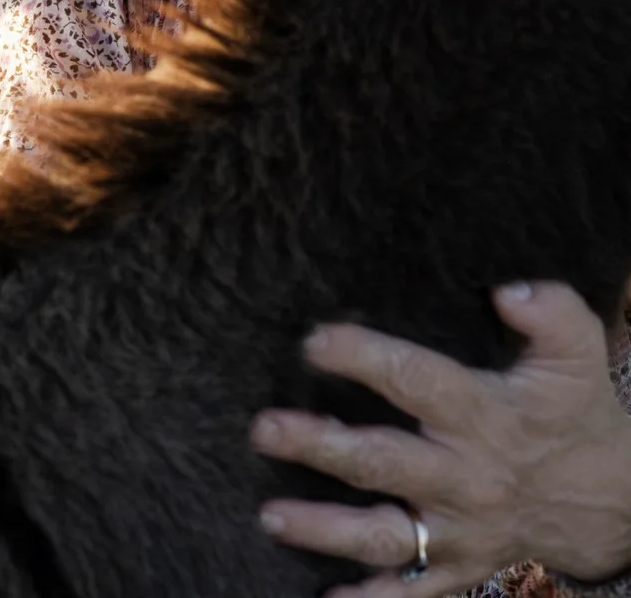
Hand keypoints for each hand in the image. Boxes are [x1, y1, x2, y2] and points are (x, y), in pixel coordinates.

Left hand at [249, 282, 630, 596]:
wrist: (612, 502)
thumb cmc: (577, 412)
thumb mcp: (578, 354)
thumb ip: (551, 312)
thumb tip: (507, 292)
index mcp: (485, 415)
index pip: (417, 380)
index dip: (365, 359)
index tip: (314, 341)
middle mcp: (466, 477)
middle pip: (385, 462)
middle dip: (321, 446)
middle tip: (264, 428)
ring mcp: (460, 531)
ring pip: (385, 535)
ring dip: (324, 529)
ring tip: (271, 516)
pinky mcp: (460, 568)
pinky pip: (411, 593)